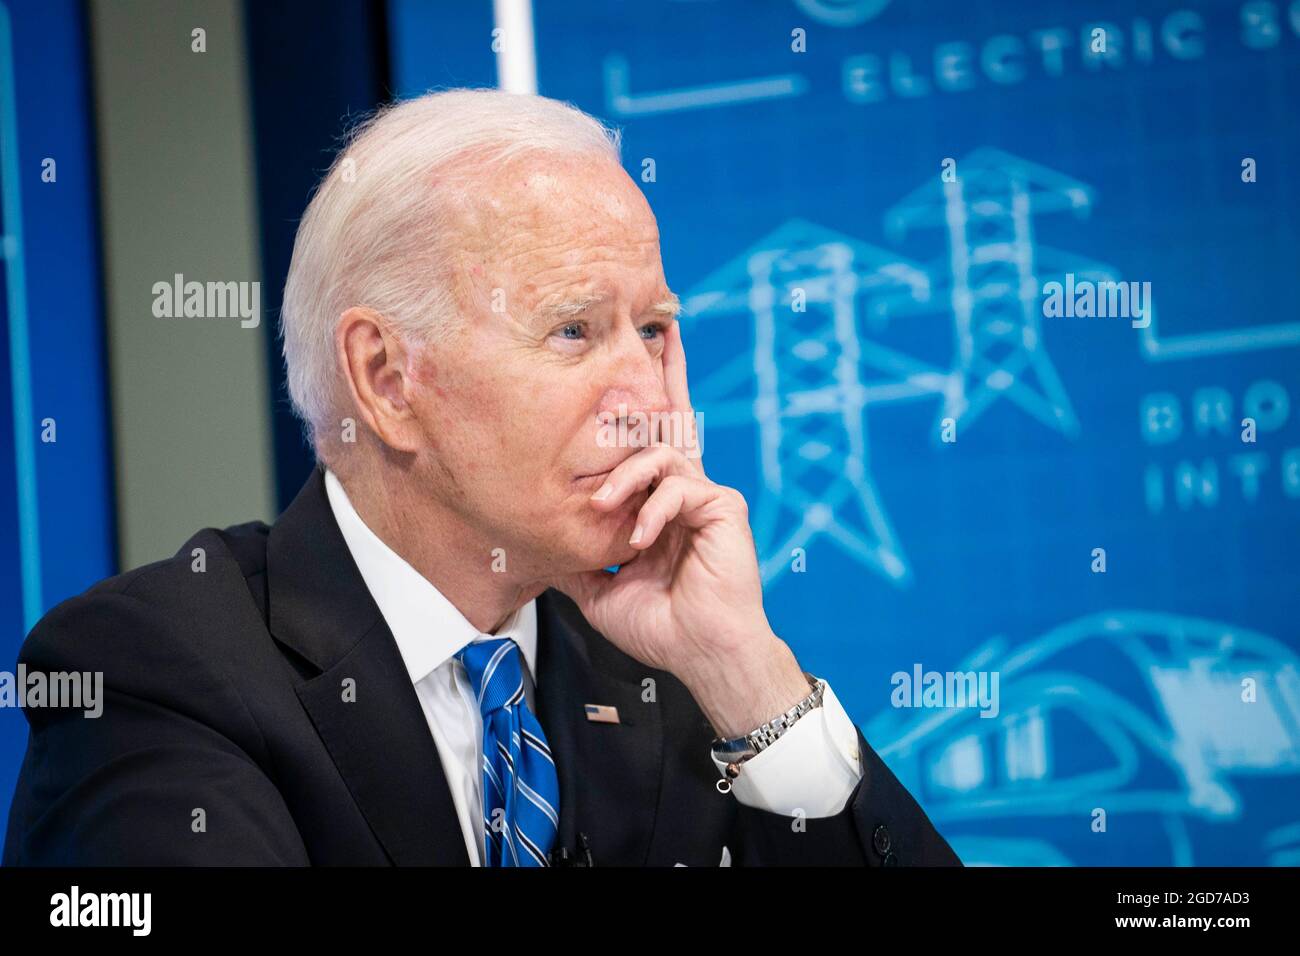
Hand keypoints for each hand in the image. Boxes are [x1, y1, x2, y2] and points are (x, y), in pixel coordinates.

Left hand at [548, 320, 809, 736]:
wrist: (699, 652)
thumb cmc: (659, 626)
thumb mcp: (599, 587)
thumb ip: (578, 558)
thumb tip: (538, 546)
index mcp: (661, 505)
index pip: (652, 447)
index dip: (650, 403)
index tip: (644, 359)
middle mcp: (686, 491)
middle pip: (674, 420)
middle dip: (668, 371)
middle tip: (659, 327)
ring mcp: (706, 496)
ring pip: (660, 455)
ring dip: (623, 477)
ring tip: (602, 508)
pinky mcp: (723, 506)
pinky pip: (680, 485)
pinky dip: (653, 510)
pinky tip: (641, 541)